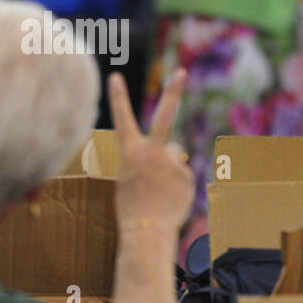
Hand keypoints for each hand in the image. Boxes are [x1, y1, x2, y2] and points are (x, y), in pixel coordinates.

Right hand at [108, 68, 192, 231]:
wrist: (147, 231)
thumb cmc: (131, 207)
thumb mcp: (129, 178)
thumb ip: (150, 159)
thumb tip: (177, 152)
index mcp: (131, 153)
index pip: (122, 120)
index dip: (117, 98)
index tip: (115, 77)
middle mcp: (153, 152)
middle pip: (164, 115)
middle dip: (173, 92)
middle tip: (182, 71)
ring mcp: (172, 163)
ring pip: (175, 155)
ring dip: (170, 166)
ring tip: (161, 189)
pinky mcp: (187, 176)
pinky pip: (183, 173)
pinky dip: (178, 184)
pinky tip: (170, 198)